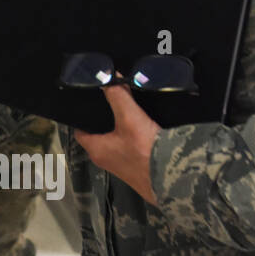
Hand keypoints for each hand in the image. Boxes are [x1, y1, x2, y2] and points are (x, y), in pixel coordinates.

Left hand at [73, 84, 161, 204]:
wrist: (174, 178)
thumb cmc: (145, 149)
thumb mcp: (130, 117)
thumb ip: (118, 96)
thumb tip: (108, 77)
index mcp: (95, 150)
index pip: (80, 131)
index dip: (83, 117)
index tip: (89, 105)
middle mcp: (104, 161)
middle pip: (98, 136)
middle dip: (104, 122)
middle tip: (111, 105)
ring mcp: (121, 168)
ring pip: (115, 144)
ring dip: (120, 131)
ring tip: (127, 114)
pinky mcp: (137, 171)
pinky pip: (130, 151)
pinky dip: (133, 141)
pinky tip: (144, 131)